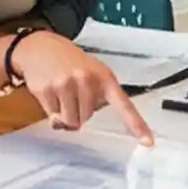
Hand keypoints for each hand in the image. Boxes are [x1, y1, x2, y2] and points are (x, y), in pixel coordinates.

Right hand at [13, 31, 153, 145]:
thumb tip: (78, 124)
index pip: (124, 105)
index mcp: (104, 78)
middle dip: (79, 112)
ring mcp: (65, 84)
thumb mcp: (92, 72)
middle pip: (86, 118)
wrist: (40, 47)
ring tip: (62, 94)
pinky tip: (50, 92)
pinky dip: (51, 110)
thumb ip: (96, 97)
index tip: (147, 141)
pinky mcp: (46, 90)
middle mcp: (86, 80)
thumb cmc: (70, 62)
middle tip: (72, 94)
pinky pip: (52, 116)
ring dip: (64, 114)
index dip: (136, 125)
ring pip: (69, 121)